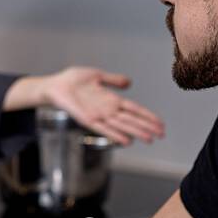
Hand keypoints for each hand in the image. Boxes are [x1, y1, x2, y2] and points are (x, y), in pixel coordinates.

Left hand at [42, 66, 164, 145]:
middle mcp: (107, 110)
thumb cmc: (73, 80)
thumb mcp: (97, 76)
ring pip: (122, 126)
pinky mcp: (87, 120)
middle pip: (132, 120)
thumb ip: (113, 80)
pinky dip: (115, 135)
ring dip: (136, 133)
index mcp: (111, 100)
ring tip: (150, 139)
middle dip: (147, 127)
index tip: (161, 123)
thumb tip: (129, 83)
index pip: (134, 109)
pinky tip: (126, 141)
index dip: (148, 116)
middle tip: (162, 135)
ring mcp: (98, 115)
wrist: (56, 85)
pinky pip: (104, 129)